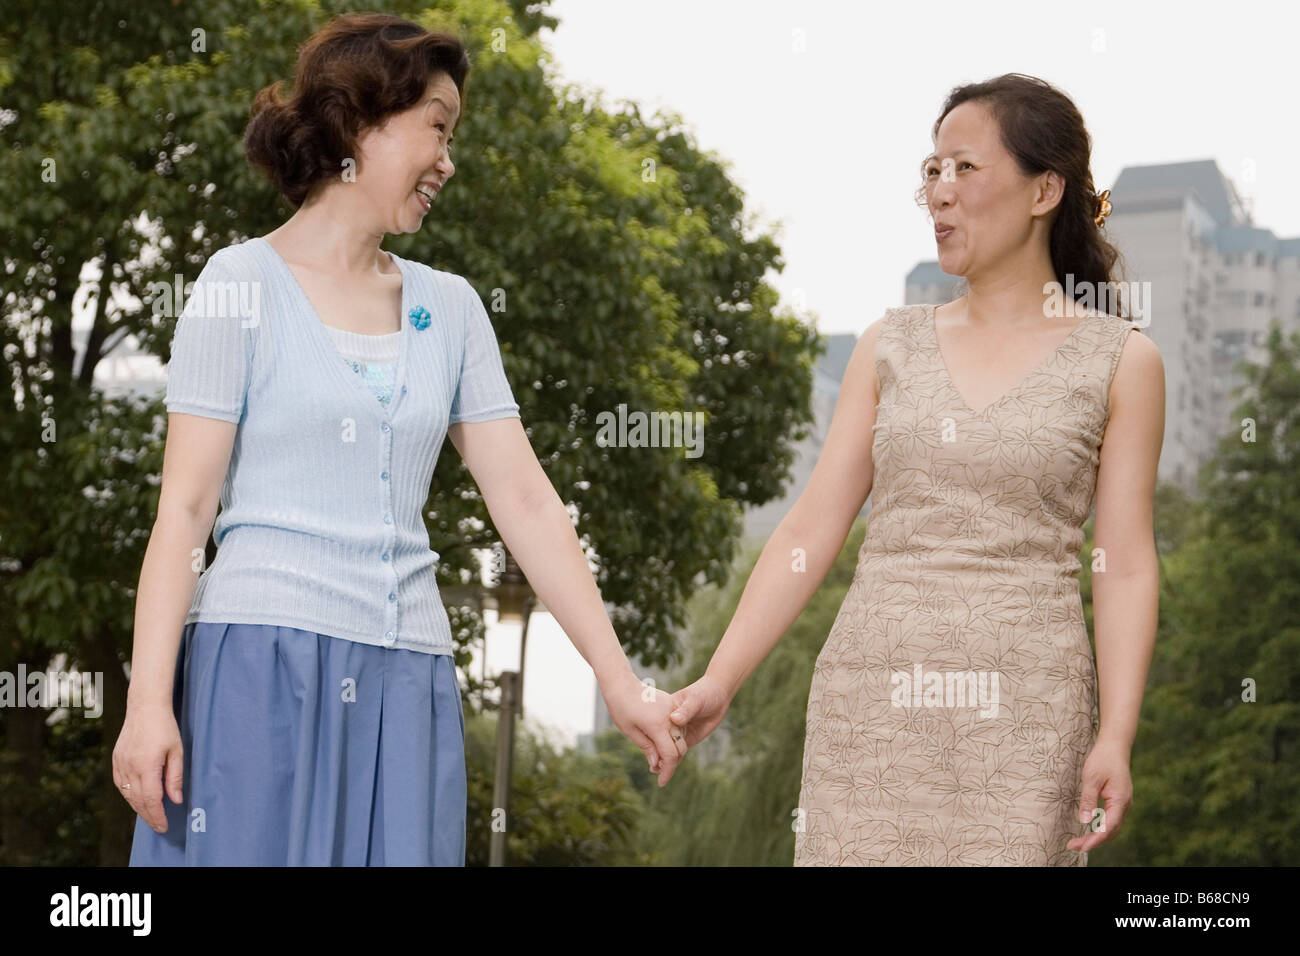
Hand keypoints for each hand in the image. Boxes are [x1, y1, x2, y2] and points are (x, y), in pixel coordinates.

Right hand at [112, 700, 183, 833]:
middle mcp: (130, 767)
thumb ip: (175, 777)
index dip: (157, 816)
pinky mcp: (116, 760)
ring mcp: (121, 764)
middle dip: (149, 816)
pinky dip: (128, 795)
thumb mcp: (177, 751)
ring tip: (150, 816)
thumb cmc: (165, 727)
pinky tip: (136, 799)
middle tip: (159, 826)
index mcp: (147, 766)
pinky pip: (121, 784)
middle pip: (138, 801)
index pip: (152, 799)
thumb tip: (175, 800)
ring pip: (128, 794)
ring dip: (138, 808)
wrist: (145, 708)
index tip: (163, 826)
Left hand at [600, 671, 686, 787]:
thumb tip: (658, 764)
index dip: (668, 771)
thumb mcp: (631, 731)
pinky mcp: (672, 704)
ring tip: (655, 758)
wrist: (622, 683)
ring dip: (672, 750)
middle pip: (680, 747)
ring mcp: (672, 709)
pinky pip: (678, 725)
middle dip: (671, 763)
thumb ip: (647, 748)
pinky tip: (659, 743)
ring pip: (681, 736)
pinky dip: (672, 737)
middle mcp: (669, 717)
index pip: (670, 755)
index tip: (661, 782)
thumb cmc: (621, 707)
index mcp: (658, 726)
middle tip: (657, 771)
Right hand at [660, 673, 731, 783]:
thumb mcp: (694, 700)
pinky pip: (678, 751)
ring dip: (662, 759)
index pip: (657, 727)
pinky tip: (667, 769)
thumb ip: (686, 710)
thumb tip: (675, 719)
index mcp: (667, 711)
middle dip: (656, 753)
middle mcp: (670, 723)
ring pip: (667, 747)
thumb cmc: (704, 693)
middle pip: (660, 740)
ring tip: (657, 771)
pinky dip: (673, 760)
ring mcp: (678, 731)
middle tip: (652, 767)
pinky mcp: (687, 738)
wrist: (718, 695)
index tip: (649, 749)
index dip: (653, 738)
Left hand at [1067, 737, 1132, 852]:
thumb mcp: (1091, 778)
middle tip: (1072, 846)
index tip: (1080, 847)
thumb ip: (1088, 800)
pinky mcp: (1118, 801)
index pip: (1108, 828)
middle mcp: (1124, 805)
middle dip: (1093, 841)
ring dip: (1096, 836)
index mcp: (1120, 801)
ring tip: (1078, 842)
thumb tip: (1084, 821)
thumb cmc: (1103, 759)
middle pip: (1110, 831)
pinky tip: (1089, 830)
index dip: (1094, 840)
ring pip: (1111, 827)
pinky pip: (1111, 820)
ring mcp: (1123, 804)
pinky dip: (1100, 828)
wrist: (1114, 746)